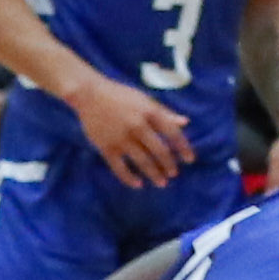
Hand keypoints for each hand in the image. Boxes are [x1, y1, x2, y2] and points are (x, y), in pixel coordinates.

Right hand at [68, 72, 195, 187]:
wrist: (89, 94)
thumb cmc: (119, 95)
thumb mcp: (144, 99)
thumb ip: (164, 112)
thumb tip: (184, 123)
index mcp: (149, 112)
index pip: (172, 133)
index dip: (183, 147)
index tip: (190, 159)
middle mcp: (137, 126)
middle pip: (159, 151)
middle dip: (168, 164)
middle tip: (174, 173)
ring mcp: (121, 138)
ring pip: (142, 161)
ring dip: (153, 174)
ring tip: (161, 182)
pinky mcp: (107, 147)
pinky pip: (120, 168)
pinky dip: (129, 178)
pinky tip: (138, 185)